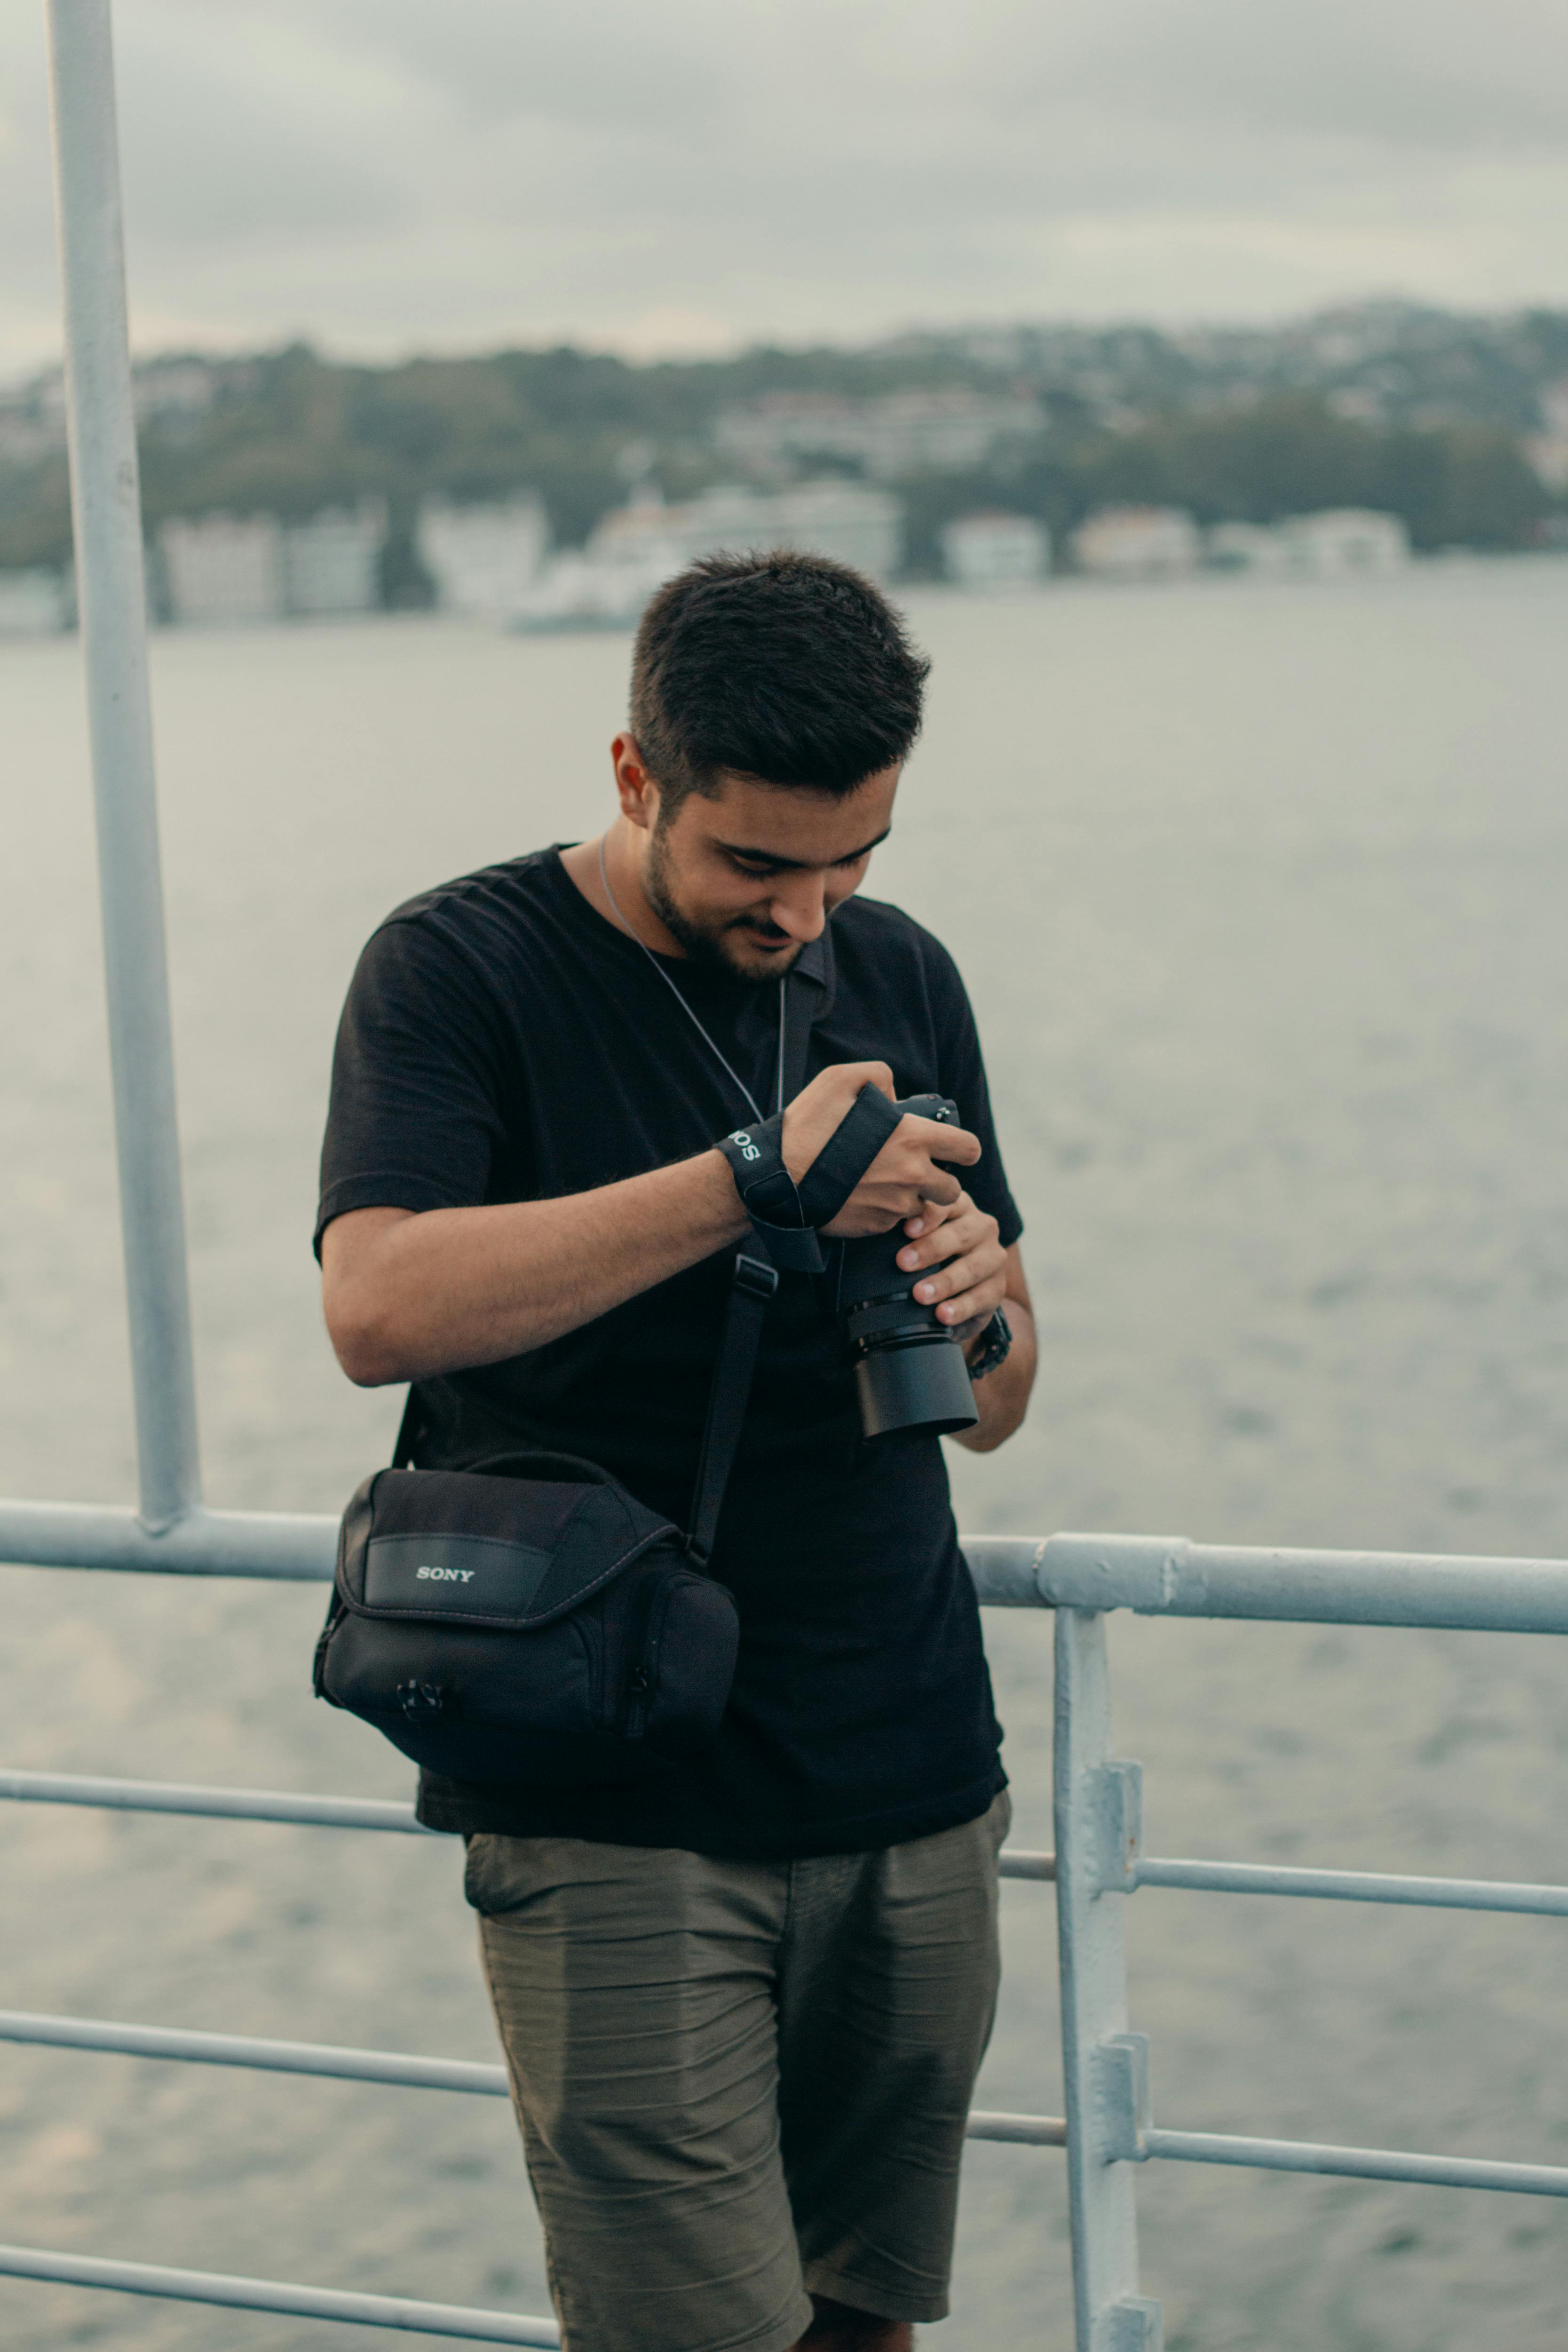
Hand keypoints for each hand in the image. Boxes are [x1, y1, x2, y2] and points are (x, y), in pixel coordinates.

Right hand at [781, 1062, 981, 1238]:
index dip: (963, 1148)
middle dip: (940, 1182)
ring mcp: (895, 1206)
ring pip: (922, 1209)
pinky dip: (886, 1214)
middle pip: (952, 1190)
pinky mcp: (876, 1228)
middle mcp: (912, 1175)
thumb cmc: (806, 1127)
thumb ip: (877, 1076)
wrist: (777, 1179)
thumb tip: (895, 1096)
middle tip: (915, 1172)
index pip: (969, 1148)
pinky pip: (894, 1223)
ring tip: (884, 1186)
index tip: (951, 1149)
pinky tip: (863, 1199)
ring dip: (912, 1200)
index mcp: (912, 1138)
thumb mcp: (839, 1080)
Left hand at [894, 1189, 1006, 1345]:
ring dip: (944, 1281)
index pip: (947, 1203)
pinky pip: (982, 1298)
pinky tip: (943, 1315)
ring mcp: (993, 1257)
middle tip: (903, 1262)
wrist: (957, 1294)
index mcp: (959, 1207)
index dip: (928, 1215)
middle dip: (930, 1248)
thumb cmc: (926, 1259)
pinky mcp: (998, 1288)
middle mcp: (981, 1226)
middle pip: (960, 1234)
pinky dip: (960, 1307)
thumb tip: (874, 1232)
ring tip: (919, 1295)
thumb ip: (903, 1234)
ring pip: (972, 1267)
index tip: (906, 1229)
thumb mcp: (915, 1241)